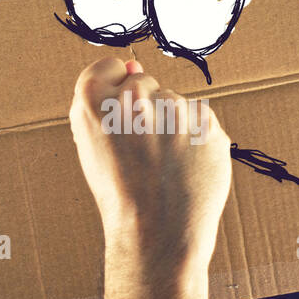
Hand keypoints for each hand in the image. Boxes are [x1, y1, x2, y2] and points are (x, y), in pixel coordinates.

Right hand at [69, 57, 231, 266]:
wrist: (156, 233)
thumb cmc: (119, 192)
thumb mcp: (90, 144)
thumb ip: (102, 100)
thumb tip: (131, 65)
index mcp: (95, 97)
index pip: (109, 66)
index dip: (113, 92)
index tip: (118, 119)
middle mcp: (135, 96)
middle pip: (143, 82)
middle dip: (143, 108)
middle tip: (141, 151)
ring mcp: (175, 109)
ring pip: (173, 102)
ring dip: (172, 125)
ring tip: (164, 164)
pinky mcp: (208, 124)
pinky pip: (200, 121)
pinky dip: (196, 139)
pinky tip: (185, 167)